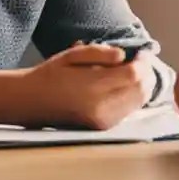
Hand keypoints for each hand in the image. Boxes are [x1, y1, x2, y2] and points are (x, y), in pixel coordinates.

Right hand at [23, 43, 146, 129]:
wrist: (32, 102)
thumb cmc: (51, 74)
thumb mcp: (72, 54)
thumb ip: (100, 53)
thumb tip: (123, 56)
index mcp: (92, 88)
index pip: (133, 75)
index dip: (143, 62)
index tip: (141, 52)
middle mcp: (102, 108)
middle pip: (140, 90)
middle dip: (146, 73)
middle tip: (141, 60)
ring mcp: (104, 121)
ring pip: (139, 102)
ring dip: (143, 85)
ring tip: (135, 71)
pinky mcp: (104, 128)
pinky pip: (129, 110)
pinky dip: (134, 96)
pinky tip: (126, 86)